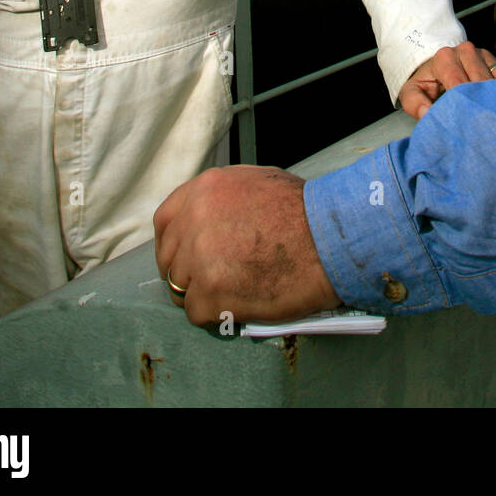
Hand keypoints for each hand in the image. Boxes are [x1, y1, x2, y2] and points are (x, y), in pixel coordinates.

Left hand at [154, 166, 340, 325]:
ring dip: (202, 292)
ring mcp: (200, 259)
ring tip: (233, 290)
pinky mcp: (211, 293)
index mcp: (206, 190)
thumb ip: (224, 198)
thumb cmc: (306, 211)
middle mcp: (195, 220)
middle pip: (169, 257)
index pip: (165, 219)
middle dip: (186, 270)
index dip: (173, 240)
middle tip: (211, 278)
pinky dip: (216, 313)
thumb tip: (208, 217)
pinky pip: (196, 312)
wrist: (329, 240)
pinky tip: (239, 302)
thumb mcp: (258, 182)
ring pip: (180, 287)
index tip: (183, 252)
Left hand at [398, 41, 495, 119]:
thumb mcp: (412, 93)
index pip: (459, 83)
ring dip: (493, 100)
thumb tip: (427, 115)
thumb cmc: (426, 83)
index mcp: (444, 58)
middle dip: (480, 104)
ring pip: (494, 81)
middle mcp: (466, 51)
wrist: (438, 67)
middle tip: (481, 127)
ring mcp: (483, 54)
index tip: (465, 123)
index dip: (463, 104)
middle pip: (479, 82)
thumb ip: (415, 104)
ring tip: (491, 120)